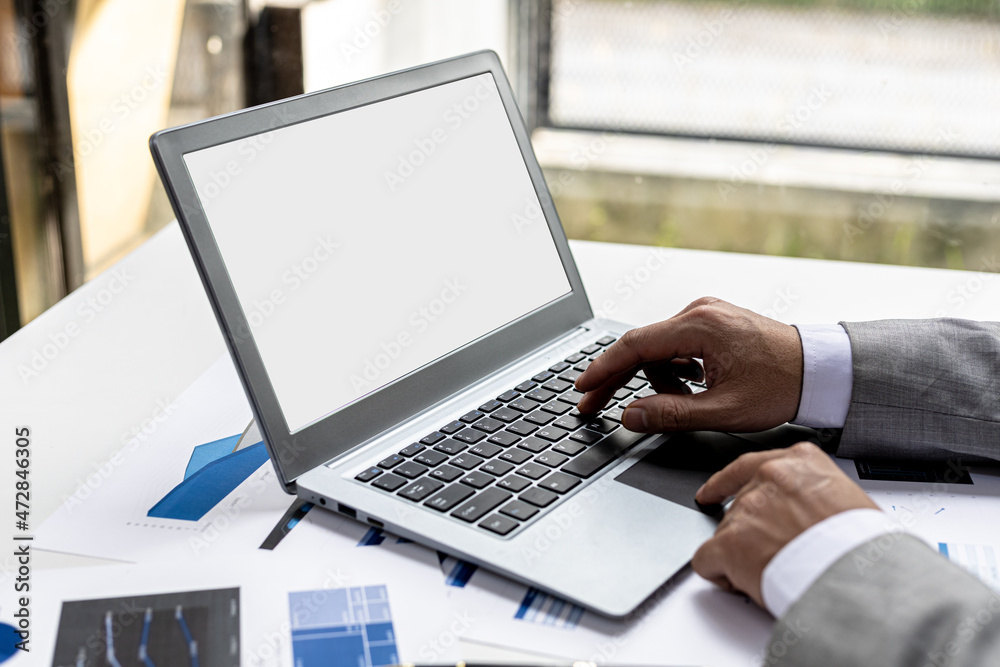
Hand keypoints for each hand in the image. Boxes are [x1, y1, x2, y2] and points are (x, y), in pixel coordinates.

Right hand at [575, 297, 802, 432]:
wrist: (823, 370)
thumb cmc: (783, 386)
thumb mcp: (724, 410)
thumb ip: (672, 414)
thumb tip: (630, 416)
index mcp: (700, 326)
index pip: (634, 346)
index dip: (602, 369)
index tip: (582, 387)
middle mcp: (700, 312)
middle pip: (641, 347)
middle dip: (617, 379)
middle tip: (593, 405)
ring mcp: (706, 315)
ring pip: (660, 350)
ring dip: (661, 381)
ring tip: (690, 404)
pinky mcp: (713, 323)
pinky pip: (678, 347)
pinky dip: (677, 372)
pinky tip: (695, 390)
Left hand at [691, 442, 878, 607]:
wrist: (859, 579)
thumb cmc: (862, 548)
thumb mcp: (848, 500)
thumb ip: (813, 496)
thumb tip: (802, 513)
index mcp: (800, 462)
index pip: (748, 466)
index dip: (725, 485)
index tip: (711, 493)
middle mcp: (769, 479)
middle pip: (738, 506)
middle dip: (749, 533)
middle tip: (773, 555)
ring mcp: (748, 509)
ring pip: (724, 533)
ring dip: (741, 555)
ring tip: (775, 571)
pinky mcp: (731, 543)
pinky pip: (706, 559)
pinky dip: (719, 574)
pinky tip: (741, 582)